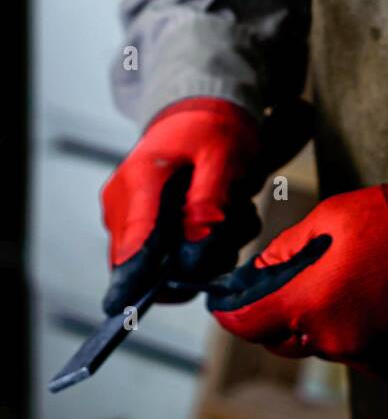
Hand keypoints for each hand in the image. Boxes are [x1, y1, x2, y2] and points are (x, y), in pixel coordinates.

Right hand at [100, 97, 312, 314]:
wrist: (203, 110)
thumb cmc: (213, 128)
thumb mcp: (222, 157)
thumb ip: (208, 207)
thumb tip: (191, 260)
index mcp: (138, 183)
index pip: (132, 250)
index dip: (140, 286)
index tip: (147, 308)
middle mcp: (124, 205)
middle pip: (148, 268)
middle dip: (199, 260)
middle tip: (233, 224)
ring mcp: (130, 217)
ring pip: (165, 266)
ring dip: (209, 251)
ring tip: (233, 211)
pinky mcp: (143, 226)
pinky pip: (170, 257)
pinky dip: (203, 245)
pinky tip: (221, 216)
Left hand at [206, 184, 387, 362]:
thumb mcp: (330, 216)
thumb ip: (288, 247)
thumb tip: (262, 268)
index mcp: (309, 300)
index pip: (248, 323)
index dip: (228, 312)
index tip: (221, 301)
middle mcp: (327, 334)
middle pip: (275, 337)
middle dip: (265, 314)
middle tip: (269, 284)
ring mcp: (353, 347)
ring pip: (306, 342)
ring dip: (300, 318)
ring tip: (314, 279)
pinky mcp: (375, 350)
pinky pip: (337, 345)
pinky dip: (329, 325)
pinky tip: (340, 294)